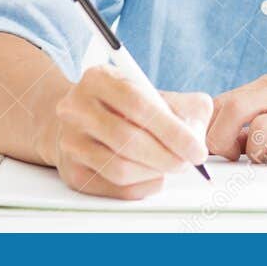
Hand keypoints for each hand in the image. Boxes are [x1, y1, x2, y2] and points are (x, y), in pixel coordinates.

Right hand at [50, 64, 212, 199]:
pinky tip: (154, 176)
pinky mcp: (71, 170)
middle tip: (187, 163)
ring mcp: (70, 141)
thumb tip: (197, 135)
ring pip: (120, 168)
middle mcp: (76, 108)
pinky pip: (113, 187)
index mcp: (98, 78)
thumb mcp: (155, 92)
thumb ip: (185, 107)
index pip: (138, 105)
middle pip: (128, 140)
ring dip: (155, 172)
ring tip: (171, 165)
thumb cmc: (126, 106)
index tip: (197, 150)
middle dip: (167, 156)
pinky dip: (142, 186)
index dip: (172, 131)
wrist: (82, 119)